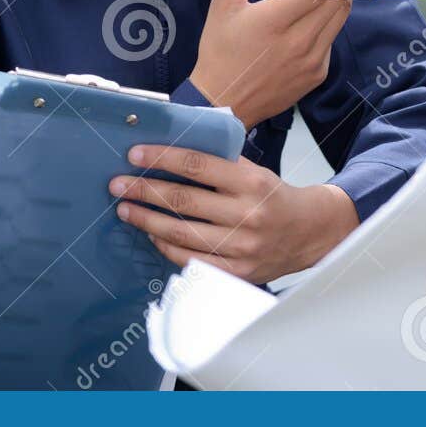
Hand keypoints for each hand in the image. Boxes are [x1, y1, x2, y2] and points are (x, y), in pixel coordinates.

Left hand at [111, 145, 358, 283]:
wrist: (308, 233)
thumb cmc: (273, 196)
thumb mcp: (254, 170)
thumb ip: (219, 162)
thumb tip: (168, 153)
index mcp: (251, 181)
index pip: (197, 165)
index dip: (161, 158)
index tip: (134, 154)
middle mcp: (247, 215)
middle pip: (183, 201)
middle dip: (144, 191)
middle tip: (117, 184)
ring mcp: (241, 247)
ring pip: (182, 233)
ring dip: (147, 220)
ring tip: (125, 209)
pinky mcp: (236, 273)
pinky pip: (191, 260)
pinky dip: (166, 246)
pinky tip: (151, 233)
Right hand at [188, 0, 393, 128]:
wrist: (223, 105)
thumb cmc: (219, 51)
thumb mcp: (224, 4)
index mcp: (276, 20)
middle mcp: (299, 41)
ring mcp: (312, 60)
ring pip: (339, 17)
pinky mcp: (317, 74)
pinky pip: (331, 38)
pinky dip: (328, 20)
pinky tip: (312, 16)